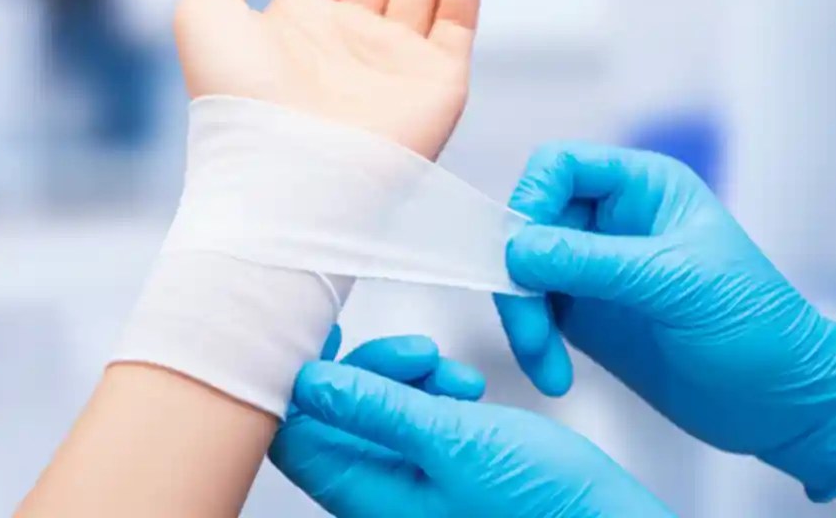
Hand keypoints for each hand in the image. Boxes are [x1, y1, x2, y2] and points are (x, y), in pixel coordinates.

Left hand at [270, 328, 671, 517]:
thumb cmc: (543, 502)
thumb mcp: (453, 439)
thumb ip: (375, 407)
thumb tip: (308, 381)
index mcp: (368, 497)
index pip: (293, 438)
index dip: (297, 382)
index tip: (321, 334)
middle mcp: (381, 494)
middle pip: (334, 418)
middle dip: (370, 371)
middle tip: (416, 355)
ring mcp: (413, 483)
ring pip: (375, 411)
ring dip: (407, 377)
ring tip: (453, 375)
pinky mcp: (444, 468)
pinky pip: (414, 419)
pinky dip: (435, 392)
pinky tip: (469, 390)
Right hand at [499, 142, 835, 499]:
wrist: (785, 405)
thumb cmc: (758, 327)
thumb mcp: (676, 285)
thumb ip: (593, 262)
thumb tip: (516, 249)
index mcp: (644, 188)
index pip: (560, 165)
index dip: (532, 199)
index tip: (524, 253)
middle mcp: (612, 221)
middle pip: (528, 222)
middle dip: (519, 277)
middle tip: (531, 330)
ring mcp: (594, 270)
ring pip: (522, 273)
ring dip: (522, 320)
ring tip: (547, 368)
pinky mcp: (586, 317)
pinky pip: (534, 315)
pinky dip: (531, 344)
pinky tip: (553, 376)